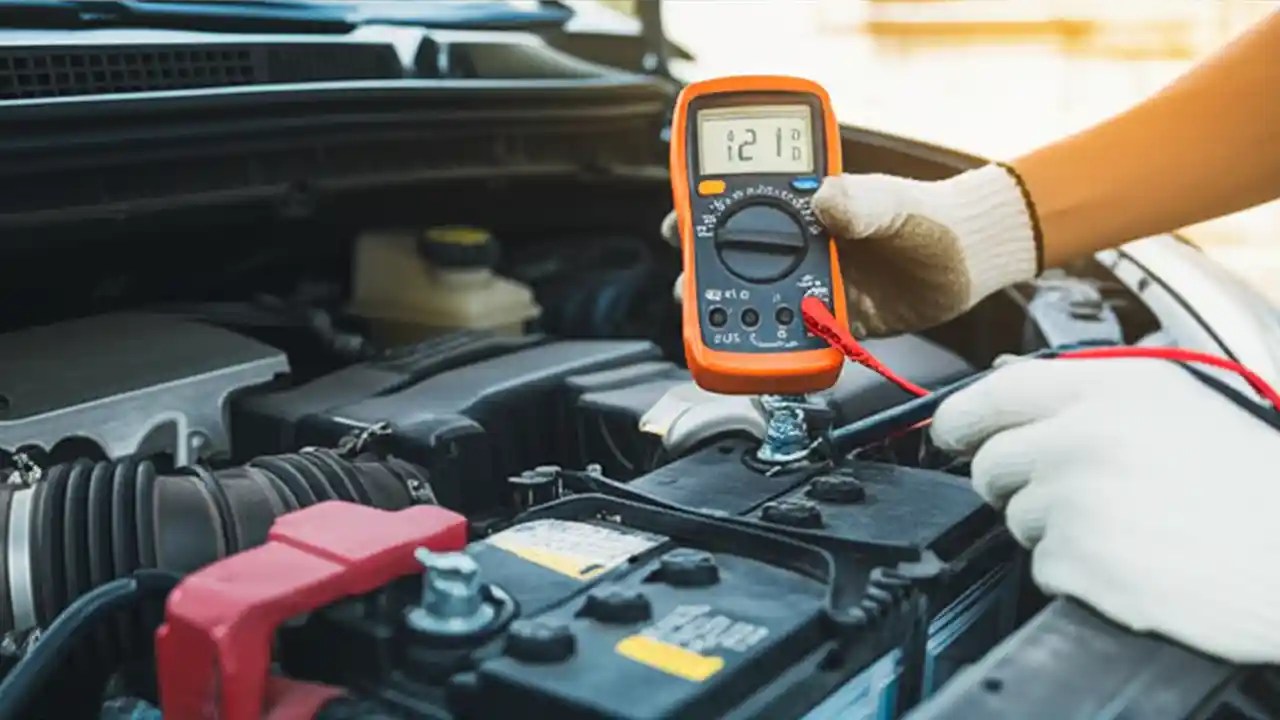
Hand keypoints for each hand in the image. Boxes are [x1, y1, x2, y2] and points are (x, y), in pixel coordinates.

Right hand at [661, 164, 1039, 335]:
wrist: (973, 262)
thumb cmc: (933, 217)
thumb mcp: (896, 203)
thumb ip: (862, 201)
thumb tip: (825, 200)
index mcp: (807, 205)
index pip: (741, 203)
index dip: (702, 211)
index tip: (677, 223)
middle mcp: (802, 244)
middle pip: (735, 257)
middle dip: (701, 271)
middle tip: (684, 284)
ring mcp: (814, 283)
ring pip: (757, 299)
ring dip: (730, 312)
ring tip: (712, 325)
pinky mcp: (832, 320)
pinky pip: (794, 336)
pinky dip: (775, 347)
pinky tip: (762, 354)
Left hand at [931, 357, 1279, 663]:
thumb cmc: (1250, 486)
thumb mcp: (1176, 402)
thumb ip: (1088, 390)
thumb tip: (1006, 380)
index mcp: (1109, 390)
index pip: (995, 392)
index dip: (961, 416)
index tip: (950, 432)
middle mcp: (1083, 437)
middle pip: (990, 462)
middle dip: (1015, 482)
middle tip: (1073, 493)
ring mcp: (1077, 501)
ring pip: (1016, 518)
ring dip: (1052, 528)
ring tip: (1125, 525)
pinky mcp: (1080, 561)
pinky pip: (1042, 567)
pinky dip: (1075, 572)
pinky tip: (1129, 561)